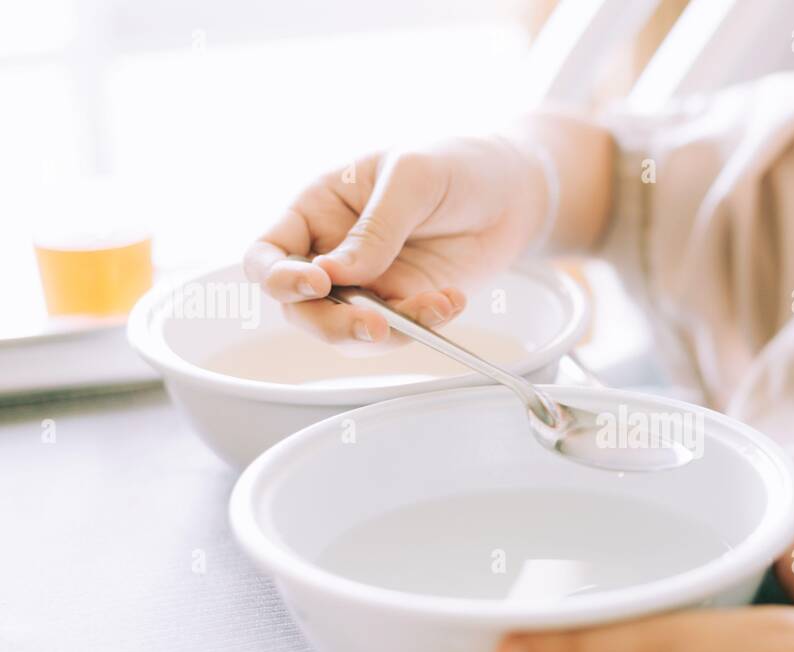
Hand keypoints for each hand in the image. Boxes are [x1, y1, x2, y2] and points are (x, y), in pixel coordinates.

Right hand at [242, 137, 550, 342]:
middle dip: (332, 324)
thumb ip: (376, 227)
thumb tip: (337, 274)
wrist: (514, 192)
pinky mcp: (405, 305)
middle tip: (374, 325)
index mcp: (316, 210)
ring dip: (384, 333)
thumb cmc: (455, 165)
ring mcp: (369, 284)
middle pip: (302, 308)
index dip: (277, 277)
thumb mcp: (413, 178)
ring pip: (347, 330)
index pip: (268, 255)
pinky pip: (397, 331)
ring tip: (433, 307)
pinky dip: (422, 327)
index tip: (317, 283)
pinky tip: (451, 300)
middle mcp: (333, 253)